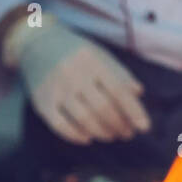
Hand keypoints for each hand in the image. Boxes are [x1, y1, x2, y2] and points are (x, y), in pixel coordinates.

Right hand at [3, 15, 149, 144]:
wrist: (36, 43)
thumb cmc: (76, 53)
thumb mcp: (100, 55)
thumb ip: (120, 74)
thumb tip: (138, 94)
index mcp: (93, 62)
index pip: (119, 91)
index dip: (134, 111)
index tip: (144, 127)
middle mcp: (74, 75)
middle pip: (103, 108)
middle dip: (119, 125)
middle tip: (126, 133)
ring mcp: (57, 90)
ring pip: (84, 119)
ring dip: (102, 133)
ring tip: (111, 135)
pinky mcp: (42, 103)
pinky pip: (61, 126)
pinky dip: (77, 136)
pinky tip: (88, 138)